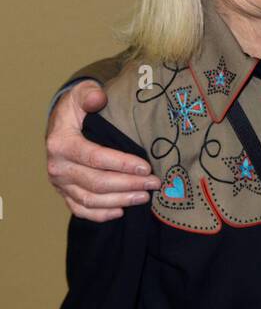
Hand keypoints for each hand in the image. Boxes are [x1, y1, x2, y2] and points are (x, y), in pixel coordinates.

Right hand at [46, 81, 159, 220]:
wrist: (60, 123)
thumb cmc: (76, 108)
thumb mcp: (81, 94)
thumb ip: (90, 94)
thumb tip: (98, 98)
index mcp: (61, 143)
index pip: (95, 157)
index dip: (122, 164)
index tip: (146, 167)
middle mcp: (57, 166)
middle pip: (96, 182)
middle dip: (128, 185)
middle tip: (154, 183)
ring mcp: (60, 183)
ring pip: (91, 200)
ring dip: (120, 200)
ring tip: (145, 197)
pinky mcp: (64, 194)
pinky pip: (81, 210)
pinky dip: (101, 214)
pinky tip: (122, 211)